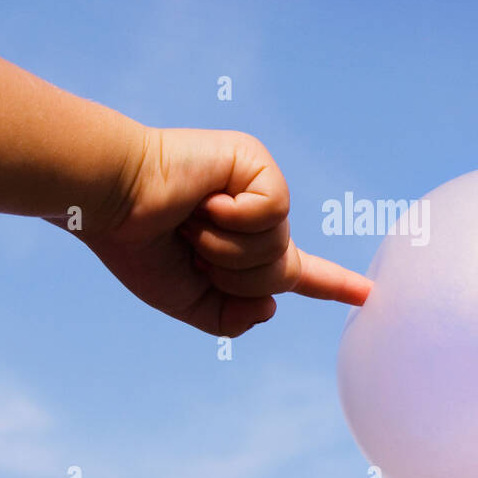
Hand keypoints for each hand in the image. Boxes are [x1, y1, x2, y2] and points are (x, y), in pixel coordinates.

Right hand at [76, 127, 370, 335]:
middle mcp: (254, 215)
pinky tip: (205, 199)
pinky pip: (271, 210)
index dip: (332, 283)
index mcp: (240, 246)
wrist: (110, 200)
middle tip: (192, 247)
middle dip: (235, 275)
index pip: (297, 272)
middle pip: (281, 272)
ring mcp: (258, 185)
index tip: (368, 294)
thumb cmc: (135, 243)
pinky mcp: (255, 161)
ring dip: (227, 248)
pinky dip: (234, 216)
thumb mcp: (183, 299)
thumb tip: (275, 304)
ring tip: (192, 221)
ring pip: (278, 245)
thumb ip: (228, 315)